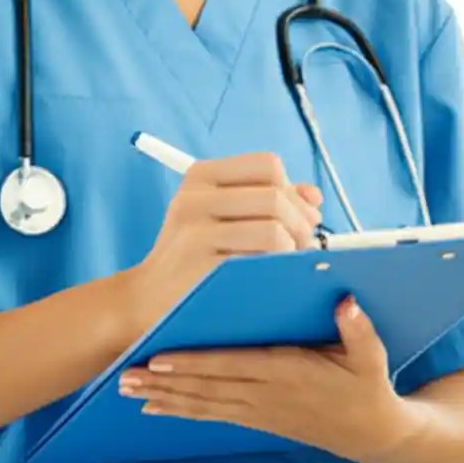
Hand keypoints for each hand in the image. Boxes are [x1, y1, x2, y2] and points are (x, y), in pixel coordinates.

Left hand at [118, 296, 422, 462]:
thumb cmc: (366, 385)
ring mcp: (257, 410)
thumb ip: (357, 328)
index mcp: (287, 372)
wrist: (371, 434)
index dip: (194, 363)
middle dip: (162, 381)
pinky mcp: (254, 420)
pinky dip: (179, 410)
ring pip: (200, 403)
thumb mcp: (370, 356)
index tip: (160, 356)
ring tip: (126, 388)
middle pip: (204, 386)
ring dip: (161, 396)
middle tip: (124, 373)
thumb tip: (344, 301)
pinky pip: (210, 415)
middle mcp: (265, 394)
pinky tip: (151, 407)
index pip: (231, 365)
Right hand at [120, 153, 322, 338]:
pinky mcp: (201, 263)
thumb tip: (314, 196)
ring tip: (288, 262)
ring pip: (274, 227)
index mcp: (200, 176)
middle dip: (302, 223)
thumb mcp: (221, 216)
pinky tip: (271, 275)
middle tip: (303, 246)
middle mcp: (194, 197)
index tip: (295, 215)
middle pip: (275, 196)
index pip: (267, 165)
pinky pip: (263, 258)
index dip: (292, 189)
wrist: (149, 298)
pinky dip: (279, 267)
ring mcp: (194, 230)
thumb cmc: (193, 257)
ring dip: (294, 248)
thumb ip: (267, 199)